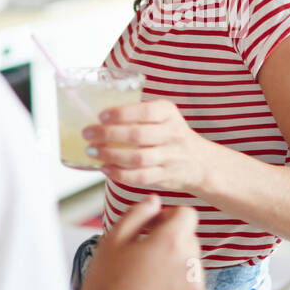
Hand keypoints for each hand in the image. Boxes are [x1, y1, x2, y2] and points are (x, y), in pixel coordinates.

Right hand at [77, 195, 204, 289]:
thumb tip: (154, 202)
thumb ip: (136, 214)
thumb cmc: (106, 287)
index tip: (150, 228)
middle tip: (143, 256)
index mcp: (171, 241)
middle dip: (170, 241)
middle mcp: (190, 262)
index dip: (168, 216)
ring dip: (175, 266)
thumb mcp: (111, 241)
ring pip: (191, 265)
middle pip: (189, 239)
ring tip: (146, 282)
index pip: (187, 214)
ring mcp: (196, 289)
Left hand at [82, 98, 210, 192]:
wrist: (201, 163)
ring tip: (93, 152)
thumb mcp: (164, 117)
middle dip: (108, 134)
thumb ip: (140, 115)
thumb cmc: (173, 136)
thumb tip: (100, 117)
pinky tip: (105, 169)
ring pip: (137, 158)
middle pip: (137, 135)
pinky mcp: (165, 176)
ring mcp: (170, 156)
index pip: (145, 111)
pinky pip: (140, 177)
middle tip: (87, 133)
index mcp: (169, 113)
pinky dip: (119, 174)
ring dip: (110, 155)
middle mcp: (172, 133)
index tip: (101, 115)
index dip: (121, 114)